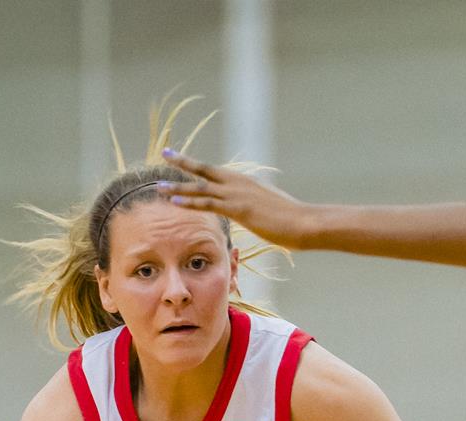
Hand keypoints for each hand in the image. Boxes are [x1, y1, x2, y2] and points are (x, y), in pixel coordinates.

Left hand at [159, 150, 314, 247]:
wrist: (306, 222)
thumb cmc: (294, 219)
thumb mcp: (273, 209)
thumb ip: (260, 207)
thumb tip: (258, 212)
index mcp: (247, 182)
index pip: (217, 172)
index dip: (199, 166)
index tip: (184, 159)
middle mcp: (239, 183)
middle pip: (205, 170)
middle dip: (183, 162)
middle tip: (165, 153)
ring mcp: (238, 194)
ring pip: (201, 187)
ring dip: (179, 187)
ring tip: (159, 185)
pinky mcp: (238, 209)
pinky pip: (209, 204)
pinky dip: (190, 202)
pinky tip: (175, 202)